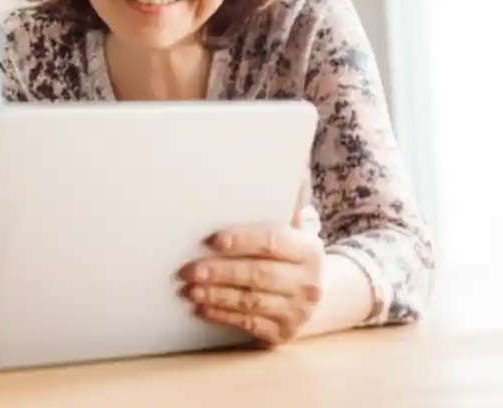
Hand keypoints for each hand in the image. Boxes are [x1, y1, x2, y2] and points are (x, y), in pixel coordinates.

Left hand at [179, 213, 324, 345]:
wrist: (313, 295)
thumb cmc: (288, 255)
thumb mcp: (292, 231)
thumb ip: (281, 206)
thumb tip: (287, 171)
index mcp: (308, 249)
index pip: (273, 241)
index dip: (242, 240)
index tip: (212, 240)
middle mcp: (308, 282)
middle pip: (259, 274)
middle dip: (220, 272)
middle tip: (189, 270)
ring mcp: (298, 310)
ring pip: (251, 302)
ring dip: (216, 296)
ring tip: (189, 290)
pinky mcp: (283, 332)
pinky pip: (249, 324)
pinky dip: (223, 316)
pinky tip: (202, 308)